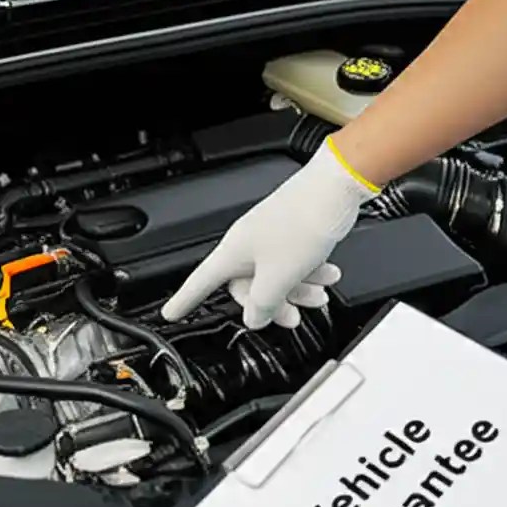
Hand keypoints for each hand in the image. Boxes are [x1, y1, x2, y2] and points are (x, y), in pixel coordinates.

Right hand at [160, 136, 378, 328]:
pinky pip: (293, 263)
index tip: (171, 313)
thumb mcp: (279, 276)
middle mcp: (248, 243)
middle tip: (292, 316)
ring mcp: (271, 237)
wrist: (335, 188)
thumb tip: (254, 318)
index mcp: (234, 251)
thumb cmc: (303, 222)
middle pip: (249, 287)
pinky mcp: (292, 233)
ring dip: (299, 291)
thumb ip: (263, 303)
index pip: (200, 282)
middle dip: (273, 304)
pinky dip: (310, 273)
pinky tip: (327, 275)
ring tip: (319, 296)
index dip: (184, 300)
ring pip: (277, 277)